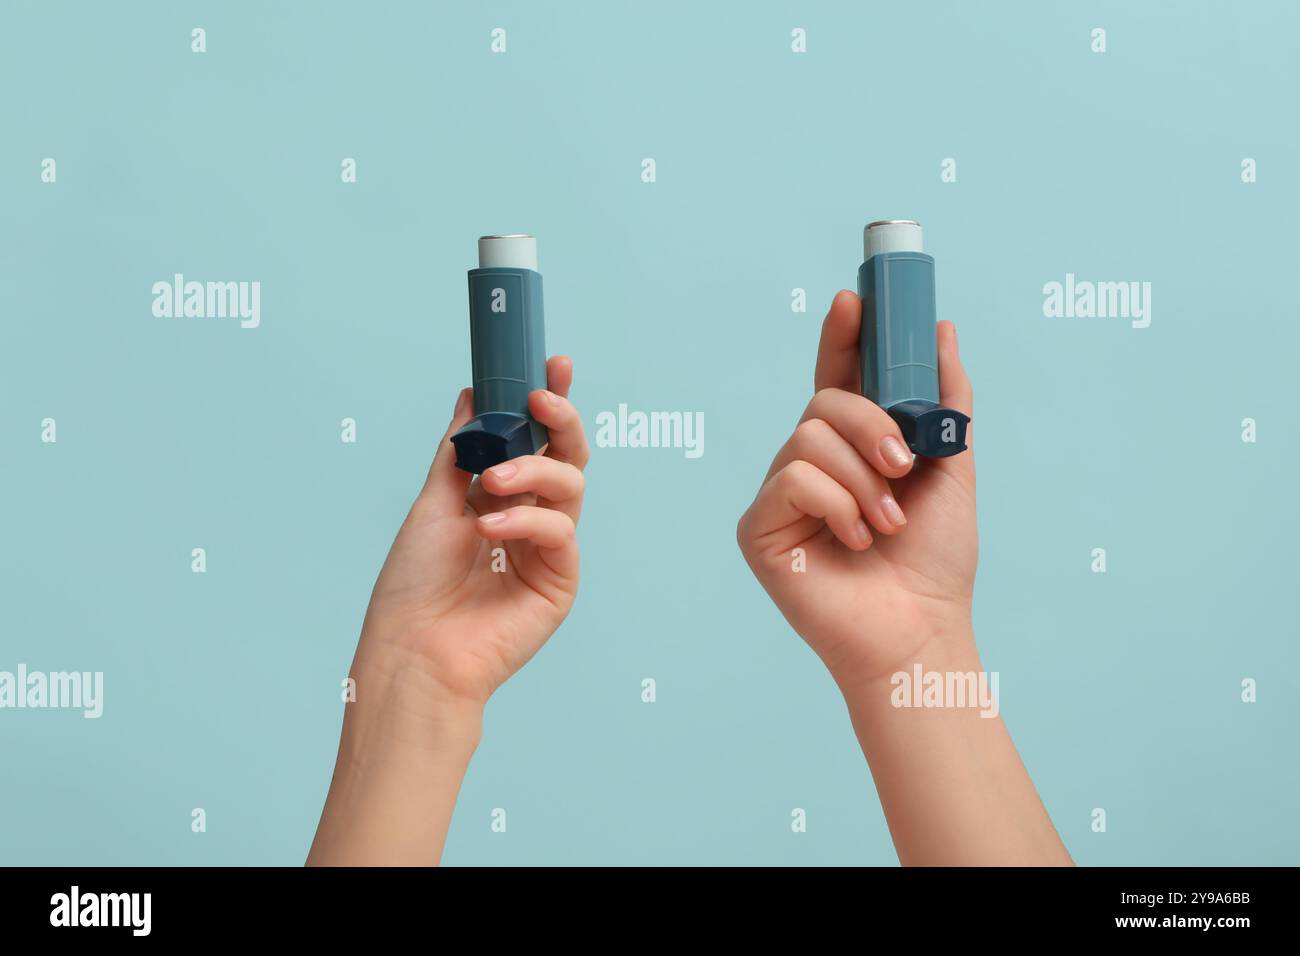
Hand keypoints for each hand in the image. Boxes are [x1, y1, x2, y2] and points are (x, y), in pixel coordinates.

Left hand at [308, 356, 587, 865]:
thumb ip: (461, 449)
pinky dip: (527, 520)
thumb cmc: (414, 586)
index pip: (533, 440)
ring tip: (493, 482)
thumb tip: (470, 396)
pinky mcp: (560, 580)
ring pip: (569, 485)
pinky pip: (560, 531)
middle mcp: (529, 518)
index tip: (549, 362)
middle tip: (541, 396)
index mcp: (499, 497)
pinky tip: (491, 526)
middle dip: (560, 419)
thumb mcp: (433, 502)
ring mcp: (548, 549)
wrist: (413, 650)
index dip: (546, 401)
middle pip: (565, 456)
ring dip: (533, 471)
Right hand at [736, 291, 976, 686]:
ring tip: (886, 524)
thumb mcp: (952, 466)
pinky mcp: (759, 528)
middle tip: (907, 466)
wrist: (920, 630)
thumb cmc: (934, 562)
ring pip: (808, 439)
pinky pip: (792, 480)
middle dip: (872, 426)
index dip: (842, 336)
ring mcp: (781, 497)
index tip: (854, 297)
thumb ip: (945, 400)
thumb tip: (942, 330)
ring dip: (864, 480)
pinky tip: (855, 541)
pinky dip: (837, 505)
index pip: (838, 378)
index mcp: (851, 450)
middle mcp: (810, 467)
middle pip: (823, 402)